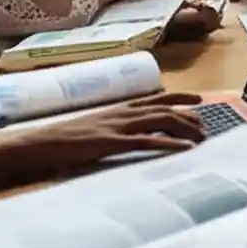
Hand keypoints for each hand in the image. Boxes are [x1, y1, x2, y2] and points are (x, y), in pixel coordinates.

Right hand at [0, 92, 205, 186]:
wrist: (41, 142)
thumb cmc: (68, 137)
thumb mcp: (99, 125)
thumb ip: (120, 126)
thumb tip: (139, 132)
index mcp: (121, 108)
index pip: (158, 98)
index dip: (181, 98)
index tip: (200, 101)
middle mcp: (124, 113)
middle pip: (166, 110)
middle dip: (189, 118)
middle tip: (205, 129)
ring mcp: (119, 126)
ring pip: (161, 121)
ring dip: (185, 129)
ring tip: (201, 139)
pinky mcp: (112, 142)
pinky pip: (147, 142)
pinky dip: (169, 144)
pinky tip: (184, 149)